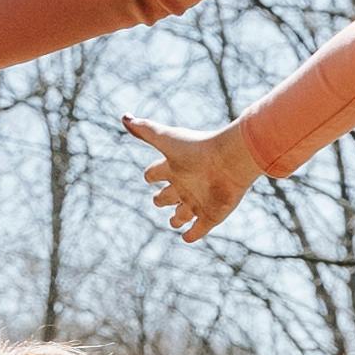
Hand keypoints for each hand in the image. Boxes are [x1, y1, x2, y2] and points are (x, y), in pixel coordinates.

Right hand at [127, 114, 262, 241]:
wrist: (229, 160)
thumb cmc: (198, 148)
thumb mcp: (167, 139)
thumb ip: (146, 130)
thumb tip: (125, 117)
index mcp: (174, 167)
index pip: (156, 173)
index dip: (151, 175)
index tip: (149, 176)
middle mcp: (185, 184)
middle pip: (168, 196)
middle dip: (162, 199)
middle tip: (158, 200)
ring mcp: (198, 201)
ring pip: (182, 214)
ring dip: (177, 219)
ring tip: (174, 220)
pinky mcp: (211, 215)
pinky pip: (199, 230)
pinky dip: (192, 235)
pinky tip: (187, 238)